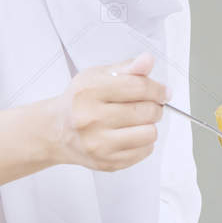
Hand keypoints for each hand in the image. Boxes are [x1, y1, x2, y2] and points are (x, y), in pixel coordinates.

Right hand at [41, 52, 166, 171]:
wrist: (57, 131)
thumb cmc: (80, 101)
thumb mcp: (97, 76)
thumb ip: (126, 68)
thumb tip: (147, 60)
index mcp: (88, 92)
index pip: (138, 87)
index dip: (158, 89)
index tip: (163, 92)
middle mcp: (90, 119)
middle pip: (147, 111)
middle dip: (155, 106)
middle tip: (147, 106)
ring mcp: (98, 143)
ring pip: (149, 133)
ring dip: (150, 125)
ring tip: (138, 121)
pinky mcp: (107, 162)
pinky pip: (145, 151)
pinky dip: (144, 142)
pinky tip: (130, 134)